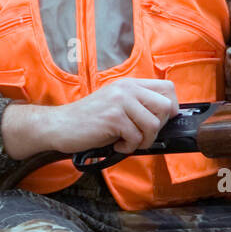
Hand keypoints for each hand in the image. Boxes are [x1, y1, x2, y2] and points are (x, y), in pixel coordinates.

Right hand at [41, 77, 179, 155]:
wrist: (60, 125)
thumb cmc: (89, 119)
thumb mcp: (117, 104)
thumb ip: (138, 105)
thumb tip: (167, 116)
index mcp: (130, 84)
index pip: (167, 88)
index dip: (171, 107)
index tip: (161, 121)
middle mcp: (127, 89)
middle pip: (165, 106)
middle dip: (158, 127)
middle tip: (141, 134)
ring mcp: (120, 102)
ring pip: (153, 125)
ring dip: (143, 141)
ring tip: (127, 141)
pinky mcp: (113, 118)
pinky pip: (136, 137)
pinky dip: (128, 147)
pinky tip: (116, 144)